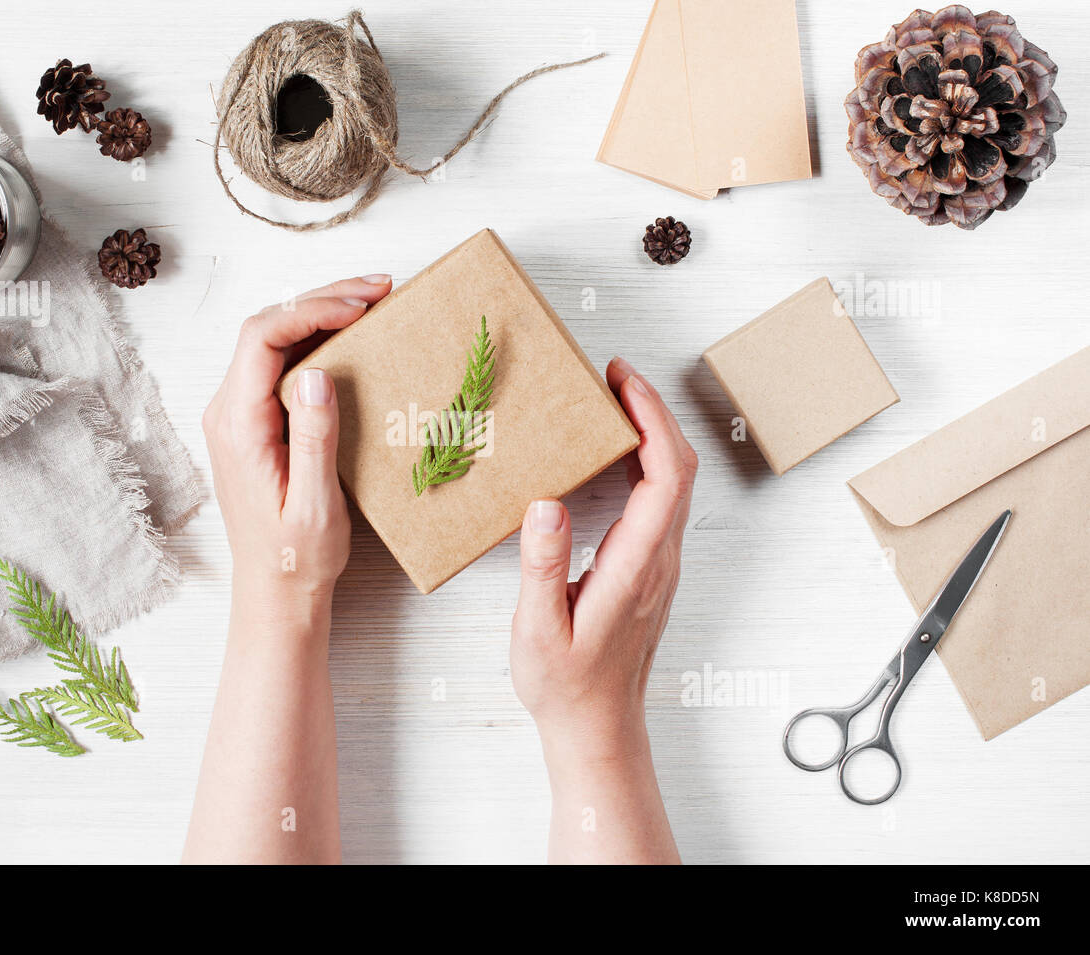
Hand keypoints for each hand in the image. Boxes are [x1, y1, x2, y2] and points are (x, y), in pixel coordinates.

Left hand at [201, 275, 393, 601]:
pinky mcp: (255, 423)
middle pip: (266, 329)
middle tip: (380, 289)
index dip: (310, 310)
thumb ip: (314, 438)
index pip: (261, 339)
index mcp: (238, 426)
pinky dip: (317, 342)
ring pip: (273, 341)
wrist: (275, 592)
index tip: (360, 308)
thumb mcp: (315, 504)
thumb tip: (318, 373)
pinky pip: (280, 364)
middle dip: (321, 300)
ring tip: (374, 302)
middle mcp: (228, 412)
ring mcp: (239, 415)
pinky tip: (352, 338)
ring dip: (320, 315)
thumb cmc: (296, 558)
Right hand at [511, 357, 696, 764]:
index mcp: (636, 567)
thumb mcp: (539, 630)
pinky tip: (616, 456)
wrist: (598, 729)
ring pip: (676, 484)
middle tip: (615, 377)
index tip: (621, 383)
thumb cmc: (566, 687)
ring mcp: (660, 566)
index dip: (650, 420)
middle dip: (654, 412)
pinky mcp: (650, 571)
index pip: (664, 477)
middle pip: (679, 469)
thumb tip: (546, 505)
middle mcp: (659, 561)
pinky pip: (662, 502)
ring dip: (653, 435)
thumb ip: (542, 567)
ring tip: (614, 404)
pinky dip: (647, 463)